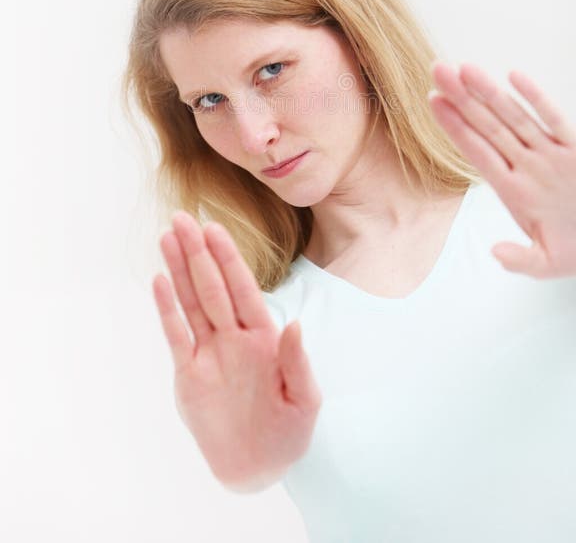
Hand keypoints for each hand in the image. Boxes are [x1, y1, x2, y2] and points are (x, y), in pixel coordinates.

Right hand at [152, 212, 322, 485]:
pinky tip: (160, 280)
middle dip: (198, 253)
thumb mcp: (304, 400)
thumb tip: (294, 323)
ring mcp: (209, 352)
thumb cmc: (288, 433)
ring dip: (179, 269)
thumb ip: (298, 362)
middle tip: (182, 218)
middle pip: (212, 286)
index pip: (242, 288)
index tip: (214, 228)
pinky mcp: (189, 374)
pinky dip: (167, 309)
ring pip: (191, 302)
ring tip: (168, 237)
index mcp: (263, 337)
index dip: (228, 259)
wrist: (257, 468)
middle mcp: (233, 337)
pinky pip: (176, 335)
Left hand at [428, 61, 575, 281]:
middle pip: (488, 127)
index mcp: (515, 192)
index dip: (455, 127)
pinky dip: (537, 98)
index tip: (432, 102)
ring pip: (516, 117)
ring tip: (466, 69)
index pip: (477, 153)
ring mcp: (552, 155)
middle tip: (438, 70)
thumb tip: (495, 253)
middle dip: (462, 99)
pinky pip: (555, 119)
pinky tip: (515, 78)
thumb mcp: (549, 263)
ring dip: (490, 93)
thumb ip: (521, 260)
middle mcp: (528, 167)